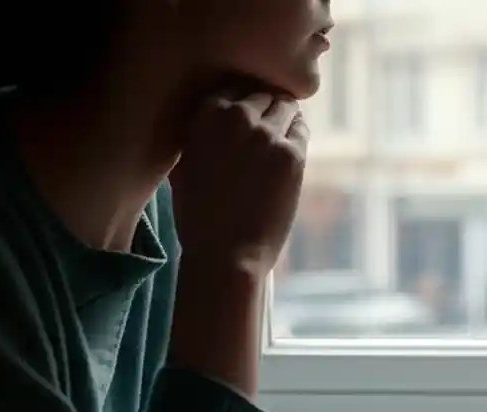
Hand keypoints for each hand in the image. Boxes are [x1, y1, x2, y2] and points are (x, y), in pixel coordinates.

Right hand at [166, 90, 308, 396]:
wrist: (225, 253)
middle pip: (263, 92)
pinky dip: (296, 138)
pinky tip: (287, 156)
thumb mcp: (185, 164)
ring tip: (277, 143)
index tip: (248, 114)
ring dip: (285, 119)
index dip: (244, 99)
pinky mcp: (292, 154)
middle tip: (267, 131)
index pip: (234, 84)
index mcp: (203, 114)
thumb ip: (201, 133)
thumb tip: (221, 112)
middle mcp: (235, 116)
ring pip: (286, 107)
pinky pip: (301, 131)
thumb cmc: (200, 216)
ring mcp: (266, 134)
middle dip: (266, 107)